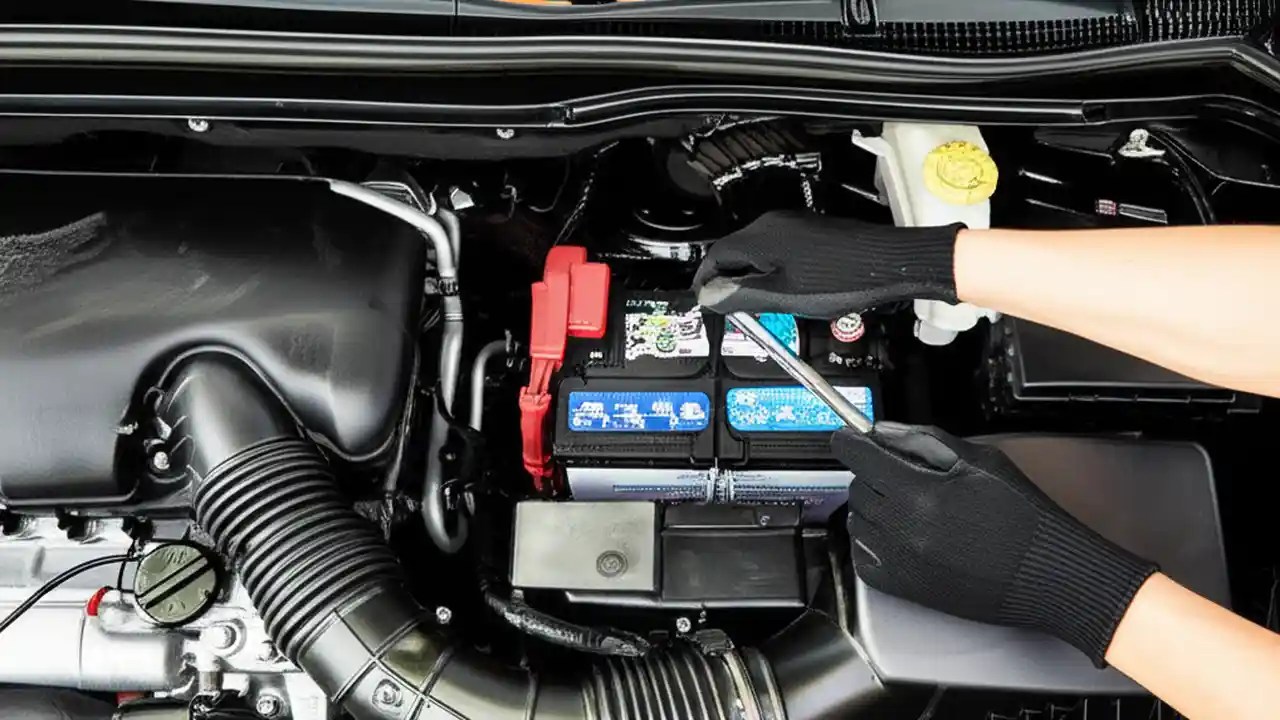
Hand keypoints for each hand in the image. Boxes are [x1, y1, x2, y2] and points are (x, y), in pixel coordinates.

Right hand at [692, 212, 962, 317]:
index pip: (715, 257)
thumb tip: (709, 296)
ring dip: (751, 278)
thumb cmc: (841, 279)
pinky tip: (787, 292)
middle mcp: (773, 225)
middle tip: (730, 309)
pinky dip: (772, 272)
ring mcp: (794, 226)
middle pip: (735, 254)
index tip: (704, 301)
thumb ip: (740, 295)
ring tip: (759, 305)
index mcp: (760, 237)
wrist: (889, 263)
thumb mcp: (782, 296)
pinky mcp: (812, 234)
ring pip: (757, 253)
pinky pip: (778, 252)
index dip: (705, 283)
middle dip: (728, 282)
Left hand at [835, 422, 1157, 666]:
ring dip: (872, 506)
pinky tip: (897, 534)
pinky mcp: (906, 589)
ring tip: (906, 504)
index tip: (845, 436)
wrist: (1049, 573)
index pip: (861, 458)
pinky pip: (864, 559)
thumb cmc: (1024, 517)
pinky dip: (871, 542)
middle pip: (858, 488)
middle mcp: (904, 529)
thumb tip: (884, 431)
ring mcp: (901, 562)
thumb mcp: (982, 460)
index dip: (848, 442)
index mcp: (921, 492)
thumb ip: (925, 441)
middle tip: (897, 471)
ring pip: (858, 522)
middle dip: (870, 473)